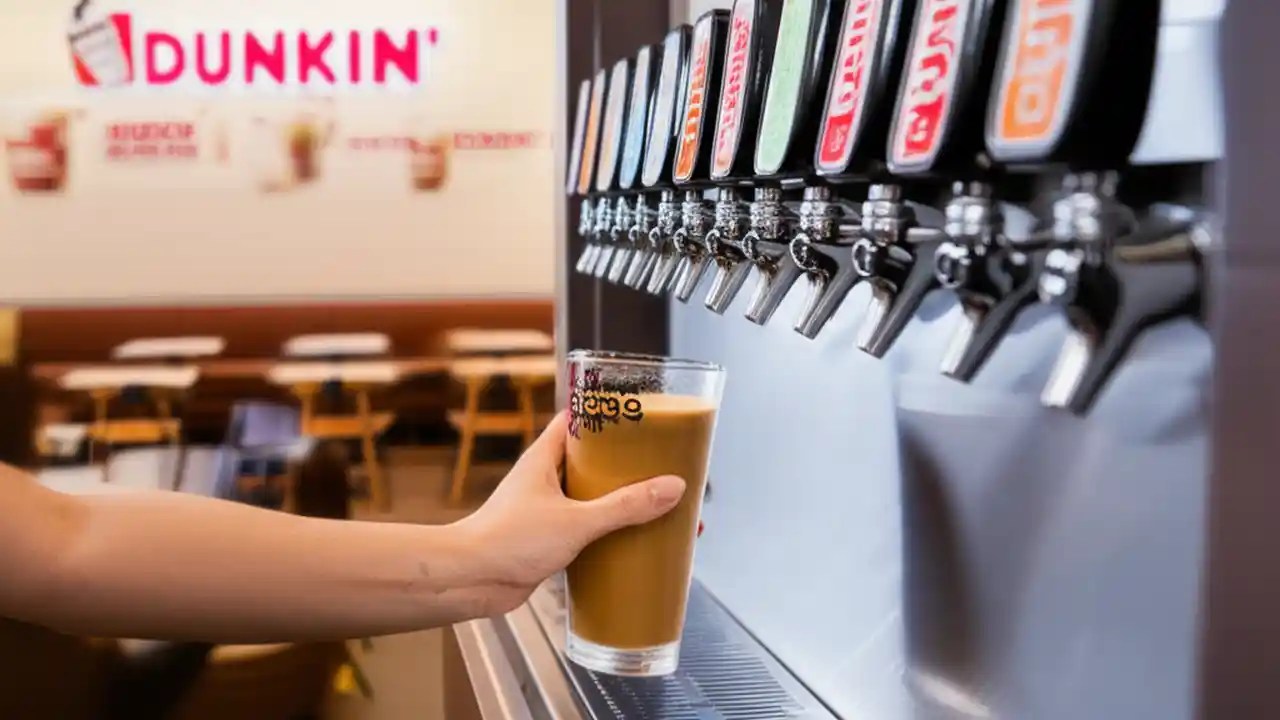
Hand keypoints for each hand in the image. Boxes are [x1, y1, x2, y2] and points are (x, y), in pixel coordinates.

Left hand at [455, 412, 685, 616]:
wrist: (469, 580)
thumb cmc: (510, 540)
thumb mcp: (577, 520)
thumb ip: (625, 506)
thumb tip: (673, 487)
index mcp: (545, 457)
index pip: (579, 420)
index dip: (610, 416)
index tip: (643, 418)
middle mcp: (545, 478)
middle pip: (593, 460)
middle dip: (626, 464)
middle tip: (662, 464)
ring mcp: (546, 508)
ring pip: (591, 496)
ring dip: (620, 500)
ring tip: (656, 503)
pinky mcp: (548, 538)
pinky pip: (586, 527)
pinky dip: (608, 530)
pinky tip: (632, 540)